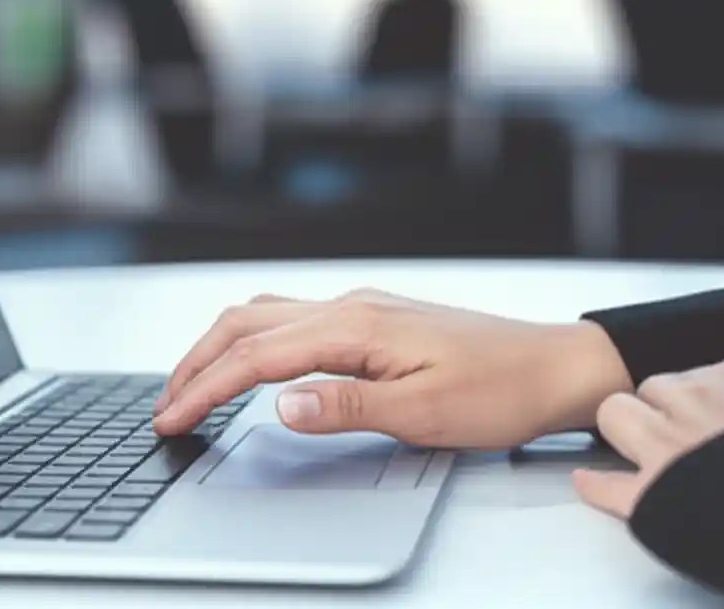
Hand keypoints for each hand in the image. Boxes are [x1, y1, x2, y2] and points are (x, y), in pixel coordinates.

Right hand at [153, 289, 633, 448]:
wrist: (556, 365)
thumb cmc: (502, 390)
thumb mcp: (425, 413)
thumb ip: (346, 407)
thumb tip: (279, 404)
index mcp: (357, 327)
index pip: (256, 356)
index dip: (206, 388)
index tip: (172, 418)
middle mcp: (352, 306)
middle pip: (247, 323)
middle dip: (197, 362)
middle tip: (167, 404)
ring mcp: (362, 306)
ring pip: (267, 314)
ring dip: (222, 347)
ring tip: (195, 384)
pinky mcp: (374, 318)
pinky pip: (294, 318)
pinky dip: (255, 341)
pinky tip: (253, 364)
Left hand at [574, 357, 723, 518]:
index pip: (696, 375)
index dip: (698, 399)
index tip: (708, 415)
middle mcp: (693, 400)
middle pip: (651, 389)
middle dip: (658, 409)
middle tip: (675, 432)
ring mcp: (668, 446)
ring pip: (616, 415)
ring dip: (624, 429)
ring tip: (637, 445)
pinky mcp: (652, 494)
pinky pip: (606, 485)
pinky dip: (597, 486)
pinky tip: (590, 483)